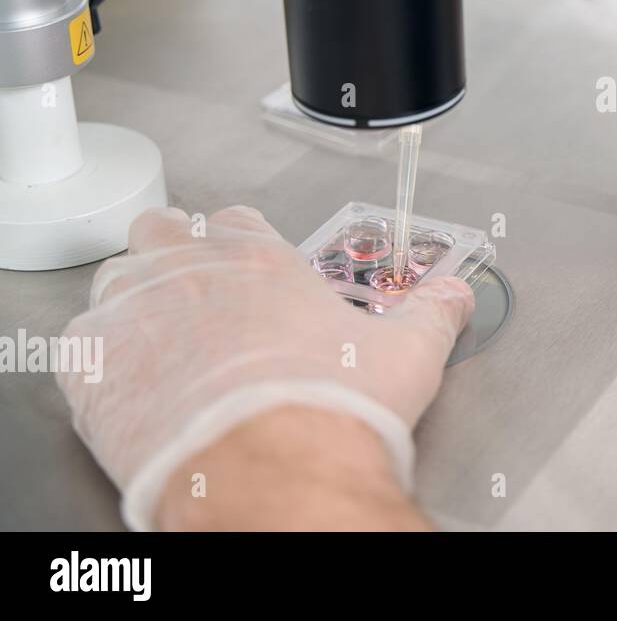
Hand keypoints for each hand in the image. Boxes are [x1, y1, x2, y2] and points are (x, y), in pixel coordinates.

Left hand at [57, 205, 473, 528]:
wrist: (268, 472)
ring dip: (135, 301)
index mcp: (260, 259)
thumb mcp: (408, 354)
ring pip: (115, 279)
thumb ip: (434, 313)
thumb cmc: (328, 411)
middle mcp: (191, 271)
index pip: (236, 220)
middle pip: (161, 230)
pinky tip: (133, 386)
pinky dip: (102, 358)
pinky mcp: (94, 367)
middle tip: (200, 296)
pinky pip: (81, 342)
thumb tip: (457, 295)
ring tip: (165, 343)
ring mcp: (135, 314)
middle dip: (174, 254)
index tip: (251, 269)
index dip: (241, 243)